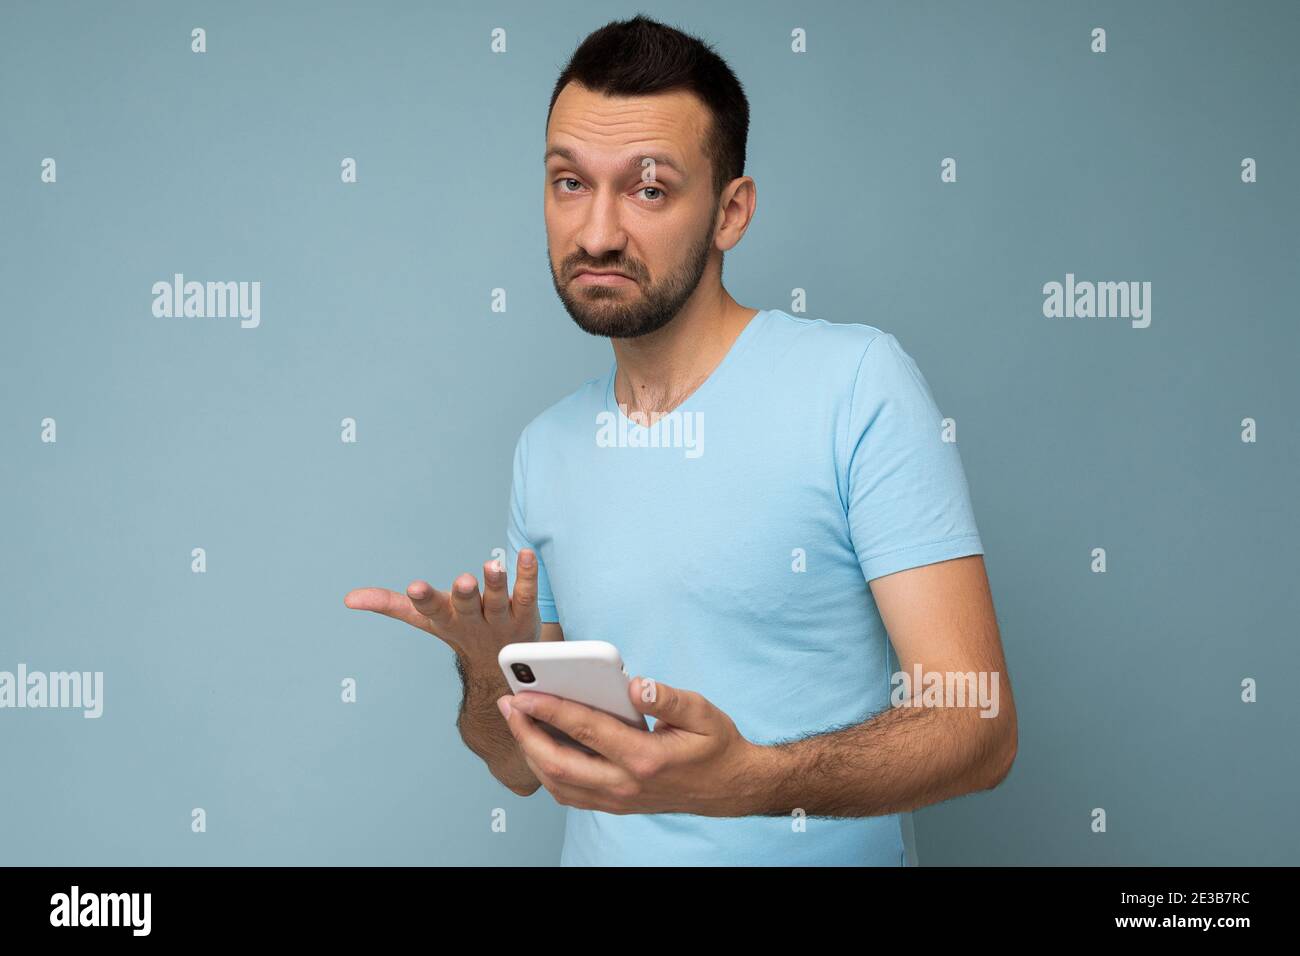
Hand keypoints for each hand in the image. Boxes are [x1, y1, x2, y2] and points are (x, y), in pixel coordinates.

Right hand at [344, 550, 541, 662]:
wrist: (500, 667)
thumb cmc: (460, 632)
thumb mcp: (426, 620)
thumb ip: (390, 605)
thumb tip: (348, 598)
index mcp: (446, 620)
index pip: (431, 610)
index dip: (423, 599)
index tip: (415, 587)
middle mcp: (473, 620)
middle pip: (467, 606)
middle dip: (464, 594)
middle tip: (464, 581)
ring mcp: (501, 618)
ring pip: (499, 600)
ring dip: (497, 583)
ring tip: (493, 566)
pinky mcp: (525, 613)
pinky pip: (527, 593)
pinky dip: (528, 574)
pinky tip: (528, 555)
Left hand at [499, 676, 769, 816]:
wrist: (730, 788)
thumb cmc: (716, 745)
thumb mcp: (702, 712)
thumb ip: (667, 698)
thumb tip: (634, 685)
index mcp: (645, 758)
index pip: (586, 730)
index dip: (550, 709)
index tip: (523, 693)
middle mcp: (626, 785)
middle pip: (559, 764)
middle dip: (526, 733)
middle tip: (508, 706)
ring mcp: (618, 800)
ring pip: (558, 784)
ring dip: (531, 754)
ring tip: (518, 723)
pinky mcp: (615, 805)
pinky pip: (569, 794)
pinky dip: (547, 772)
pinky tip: (541, 747)